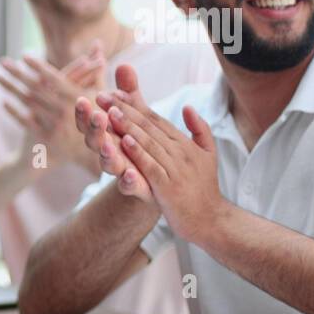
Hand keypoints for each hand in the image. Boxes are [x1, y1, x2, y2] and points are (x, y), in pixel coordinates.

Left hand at [0, 42, 104, 170]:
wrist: (91, 154)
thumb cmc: (96, 118)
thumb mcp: (99, 95)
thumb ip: (95, 69)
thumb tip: (97, 42)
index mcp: (78, 98)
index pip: (55, 79)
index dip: (39, 67)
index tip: (24, 56)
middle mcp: (66, 111)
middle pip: (36, 89)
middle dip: (18, 73)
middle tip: (3, 61)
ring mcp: (54, 125)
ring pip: (28, 103)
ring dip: (11, 88)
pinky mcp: (45, 138)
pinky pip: (26, 122)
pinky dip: (14, 112)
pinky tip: (4, 102)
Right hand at [74, 63, 155, 202]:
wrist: (151, 179)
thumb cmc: (134, 142)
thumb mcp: (132, 116)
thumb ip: (128, 93)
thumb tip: (124, 64)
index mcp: (104, 134)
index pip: (88, 121)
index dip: (84, 113)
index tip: (83, 99)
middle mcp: (107, 151)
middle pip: (94, 140)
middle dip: (94, 128)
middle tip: (98, 116)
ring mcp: (119, 169)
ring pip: (108, 163)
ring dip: (107, 154)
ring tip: (109, 146)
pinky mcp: (135, 186)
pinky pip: (128, 186)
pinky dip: (128, 182)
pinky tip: (131, 175)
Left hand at [103, 79, 226, 244]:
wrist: (211, 220)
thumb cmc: (204, 187)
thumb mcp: (207, 154)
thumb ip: (199, 129)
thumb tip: (188, 106)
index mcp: (185, 144)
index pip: (156, 119)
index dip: (135, 105)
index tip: (115, 93)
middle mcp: (181, 152)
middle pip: (149, 127)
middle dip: (125, 110)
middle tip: (103, 96)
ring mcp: (175, 169)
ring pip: (148, 143)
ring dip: (128, 127)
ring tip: (109, 112)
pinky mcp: (169, 186)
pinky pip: (151, 166)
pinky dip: (138, 153)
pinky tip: (124, 141)